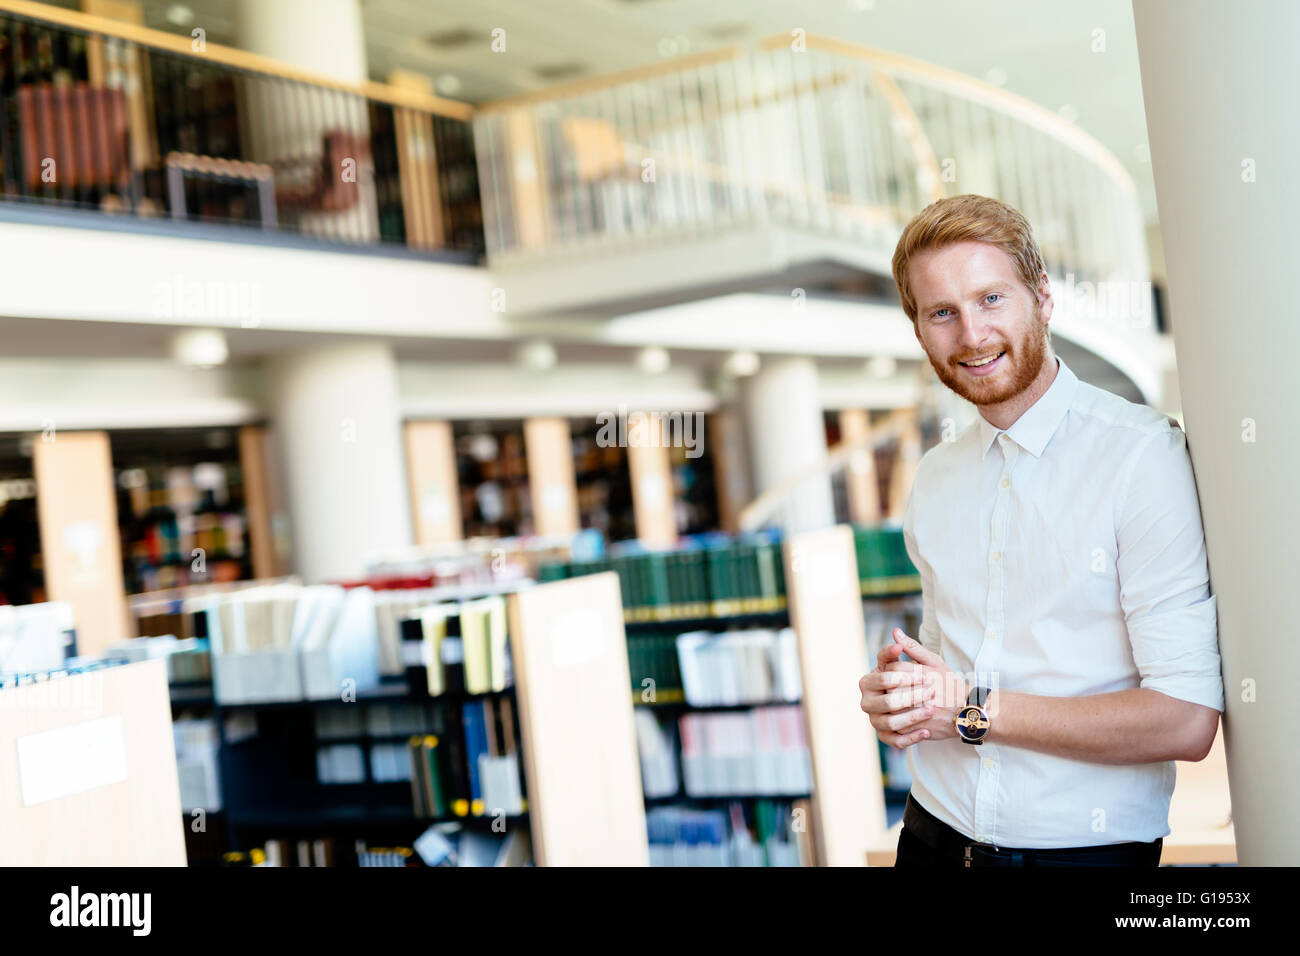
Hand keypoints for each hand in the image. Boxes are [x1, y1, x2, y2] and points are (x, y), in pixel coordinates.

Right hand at [859, 628, 938, 749]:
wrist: (942, 708)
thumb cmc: (931, 681)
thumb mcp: (926, 663)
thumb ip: (911, 648)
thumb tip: (896, 632)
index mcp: (872, 680)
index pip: (881, 678)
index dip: (900, 676)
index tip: (920, 673)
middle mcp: (869, 700)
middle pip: (885, 701)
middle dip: (909, 697)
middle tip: (931, 691)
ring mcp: (875, 719)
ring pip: (890, 721)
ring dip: (912, 717)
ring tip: (932, 710)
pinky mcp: (886, 736)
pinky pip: (894, 740)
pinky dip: (911, 737)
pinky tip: (927, 730)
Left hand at [881, 628, 969, 743]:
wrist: (967, 712)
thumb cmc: (950, 684)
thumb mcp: (934, 662)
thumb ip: (913, 647)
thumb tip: (895, 632)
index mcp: (919, 673)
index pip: (891, 667)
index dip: (894, 669)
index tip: (903, 673)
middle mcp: (915, 692)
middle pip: (888, 686)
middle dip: (894, 686)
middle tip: (905, 688)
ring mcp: (914, 712)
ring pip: (890, 706)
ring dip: (895, 703)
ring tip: (906, 701)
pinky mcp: (914, 728)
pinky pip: (895, 723)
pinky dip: (898, 718)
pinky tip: (906, 714)